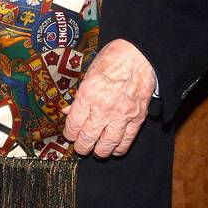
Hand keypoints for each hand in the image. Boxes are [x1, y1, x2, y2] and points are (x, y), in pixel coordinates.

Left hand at [62, 39, 156, 157]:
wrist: (141, 56)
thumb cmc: (112, 60)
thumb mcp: (88, 74)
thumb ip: (79, 96)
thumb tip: (67, 111)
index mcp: (88, 95)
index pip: (74, 124)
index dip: (69, 133)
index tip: (69, 135)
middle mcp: (103, 108)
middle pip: (88, 137)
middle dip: (82, 146)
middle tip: (80, 147)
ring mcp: (122, 115)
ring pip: (107, 144)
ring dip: (99, 151)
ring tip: (95, 151)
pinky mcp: (137, 118)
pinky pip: (127, 140)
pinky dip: (119, 148)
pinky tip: (114, 150)